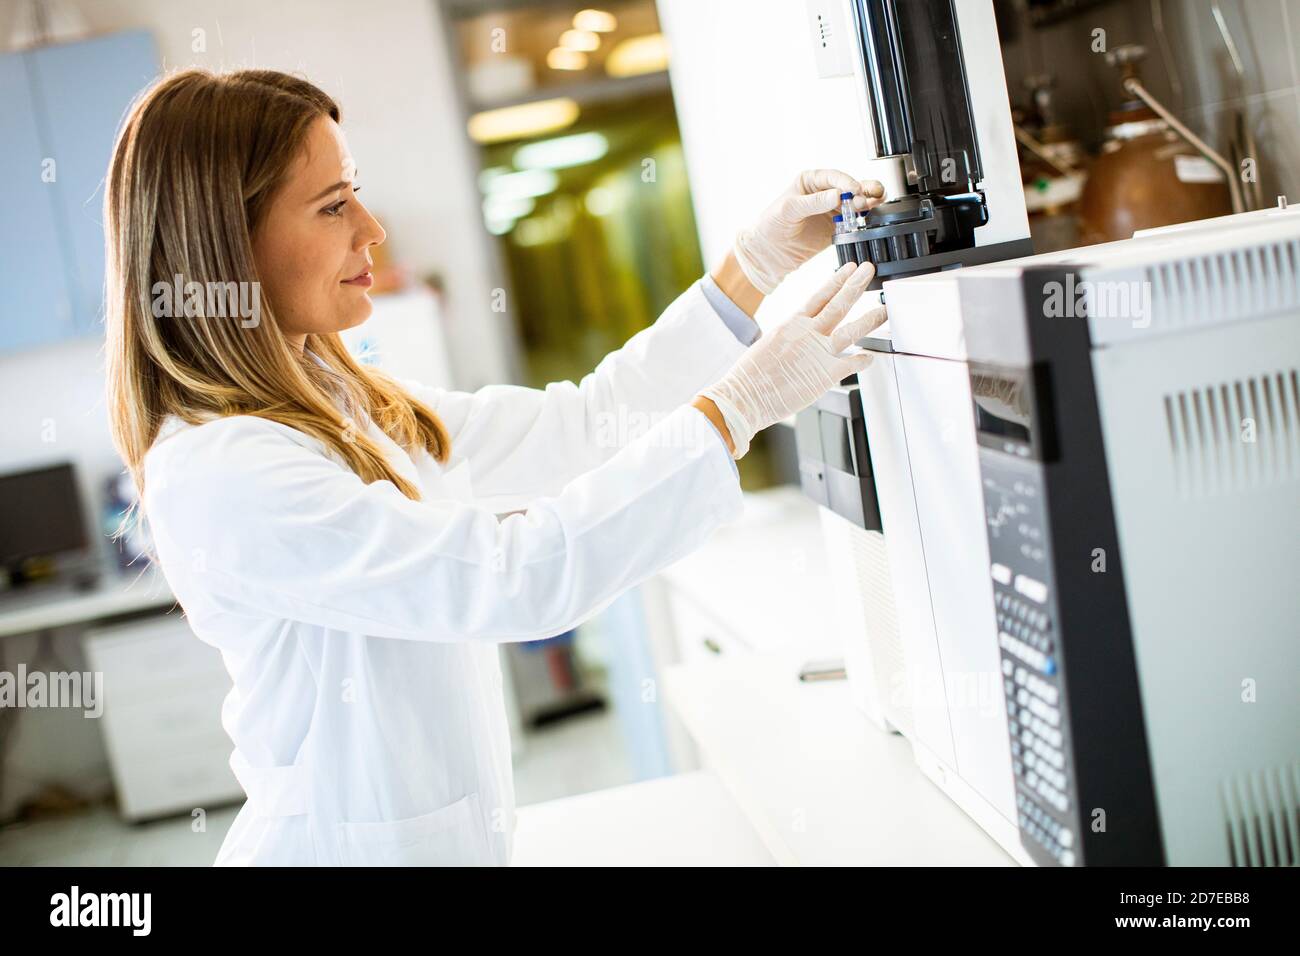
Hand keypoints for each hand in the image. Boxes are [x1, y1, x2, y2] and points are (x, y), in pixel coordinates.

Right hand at [698, 261, 886, 457]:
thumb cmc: (750, 377)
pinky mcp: (826, 374)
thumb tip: (797, 340)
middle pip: (839, 303)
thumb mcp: (768, 345)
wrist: (744, 397)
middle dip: (856, 284)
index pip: (820, 295)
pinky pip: (852, 363)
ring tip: (884, 309)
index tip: (849, 268)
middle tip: (869, 270)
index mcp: (792, 324)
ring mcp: (818, 353)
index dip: (837, 280)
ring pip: (852, 329)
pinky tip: (871, 356)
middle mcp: (807, 334)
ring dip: (871, 318)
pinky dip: (864, 359)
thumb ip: (789, 339)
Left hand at [733, 170, 884, 294]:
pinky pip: (855, 221)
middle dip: (862, 190)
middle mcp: (825, 192)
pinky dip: (865, 218)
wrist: (770, 252)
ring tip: (873, 205)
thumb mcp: (789, 209)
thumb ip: (814, 202)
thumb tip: (837, 195)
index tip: (853, 190)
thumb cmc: (772, 225)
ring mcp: (833, 210)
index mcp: (811, 181)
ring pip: (857, 201)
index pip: (833, 177)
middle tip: (867, 198)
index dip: (845, 182)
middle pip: (850, 187)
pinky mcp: (838, 227)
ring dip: (868, 201)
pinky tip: (870, 217)